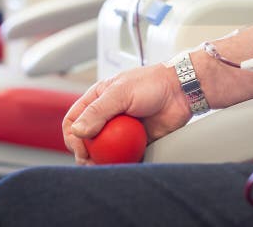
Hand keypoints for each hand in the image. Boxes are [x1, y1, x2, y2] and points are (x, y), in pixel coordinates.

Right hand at [62, 63, 191, 164]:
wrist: (180, 91)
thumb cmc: (150, 83)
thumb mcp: (120, 93)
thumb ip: (98, 112)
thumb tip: (78, 132)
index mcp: (97, 100)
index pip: (74, 120)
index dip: (72, 136)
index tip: (81, 148)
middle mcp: (106, 115)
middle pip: (86, 139)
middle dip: (84, 154)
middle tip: (90, 163)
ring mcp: (120, 129)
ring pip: (104, 150)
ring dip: (101, 161)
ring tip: (104, 167)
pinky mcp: (135, 140)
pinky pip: (124, 155)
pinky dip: (121, 162)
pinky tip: (122, 167)